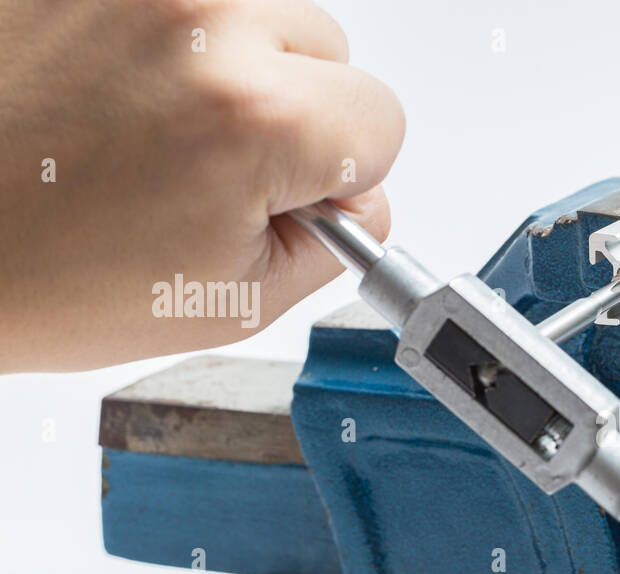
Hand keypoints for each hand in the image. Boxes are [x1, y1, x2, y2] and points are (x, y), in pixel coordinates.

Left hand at [0, 0, 403, 371]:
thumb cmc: (43, 272)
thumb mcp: (230, 303)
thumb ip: (335, 245)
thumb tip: (360, 194)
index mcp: (251, 116)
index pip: (382, 120)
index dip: (337, 173)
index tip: (275, 194)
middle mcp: (200, 18)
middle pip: (327, 47)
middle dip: (288, 108)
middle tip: (199, 162)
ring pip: (259, 6)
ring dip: (229, 62)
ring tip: (146, 121)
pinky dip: (167, 36)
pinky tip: (113, 86)